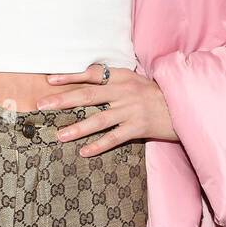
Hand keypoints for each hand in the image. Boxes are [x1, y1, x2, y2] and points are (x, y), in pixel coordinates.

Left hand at [35, 63, 178, 155]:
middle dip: (63, 100)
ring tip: (59, 135)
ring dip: (77, 128)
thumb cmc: (156, 94)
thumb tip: (88, 77)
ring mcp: (132, 110)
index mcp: (122, 77)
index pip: (91, 75)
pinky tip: (84, 152)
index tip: (50, 81)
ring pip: (99, 119)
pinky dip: (98, 145)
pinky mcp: (139, 127)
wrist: (183, 107)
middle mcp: (125, 92)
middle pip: (88, 95)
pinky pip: (115, 138)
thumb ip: (113, 80)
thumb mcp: (134, 80)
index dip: (70, 77)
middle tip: (42, 105)